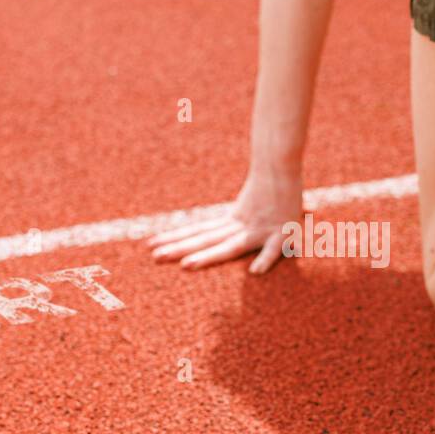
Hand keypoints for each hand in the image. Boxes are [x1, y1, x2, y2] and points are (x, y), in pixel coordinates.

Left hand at [147, 166, 302, 273]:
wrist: (284, 160)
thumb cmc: (275, 181)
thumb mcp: (258, 203)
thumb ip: (253, 214)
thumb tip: (250, 218)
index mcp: (233, 219)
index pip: (198, 230)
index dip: (175, 238)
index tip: (150, 245)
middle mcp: (241, 225)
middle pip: (205, 239)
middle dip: (179, 248)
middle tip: (154, 256)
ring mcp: (260, 229)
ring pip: (230, 246)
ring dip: (209, 256)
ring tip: (186, 266)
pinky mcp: (283, 232)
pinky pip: (275, 250)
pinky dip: (266, 259)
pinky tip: (254, 273)